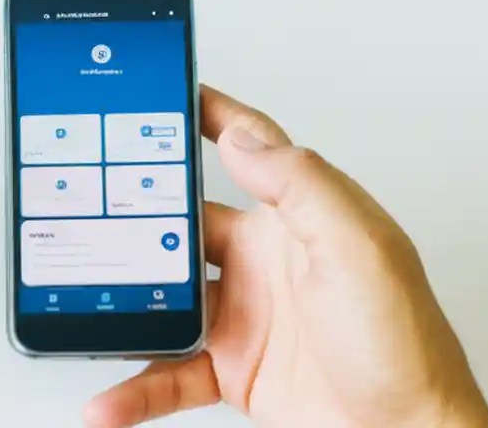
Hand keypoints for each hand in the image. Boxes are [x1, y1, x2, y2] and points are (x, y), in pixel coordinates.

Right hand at [83, 87, 487, 427]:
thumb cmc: (406, 346)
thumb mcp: (359, 248)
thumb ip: (300, 185)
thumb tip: (242, 139)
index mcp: (296, 218)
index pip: (248, 147)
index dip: (210, 114)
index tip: (167, 91)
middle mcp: (264, 259)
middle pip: (182, 222)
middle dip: (135, 214)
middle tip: (87, 206)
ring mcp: (243, 314)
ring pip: (161, 296)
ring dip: (121, 305)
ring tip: (81, 306)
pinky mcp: (231, 367)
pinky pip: (167, 371)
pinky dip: (134, 387)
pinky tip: (109, 397)